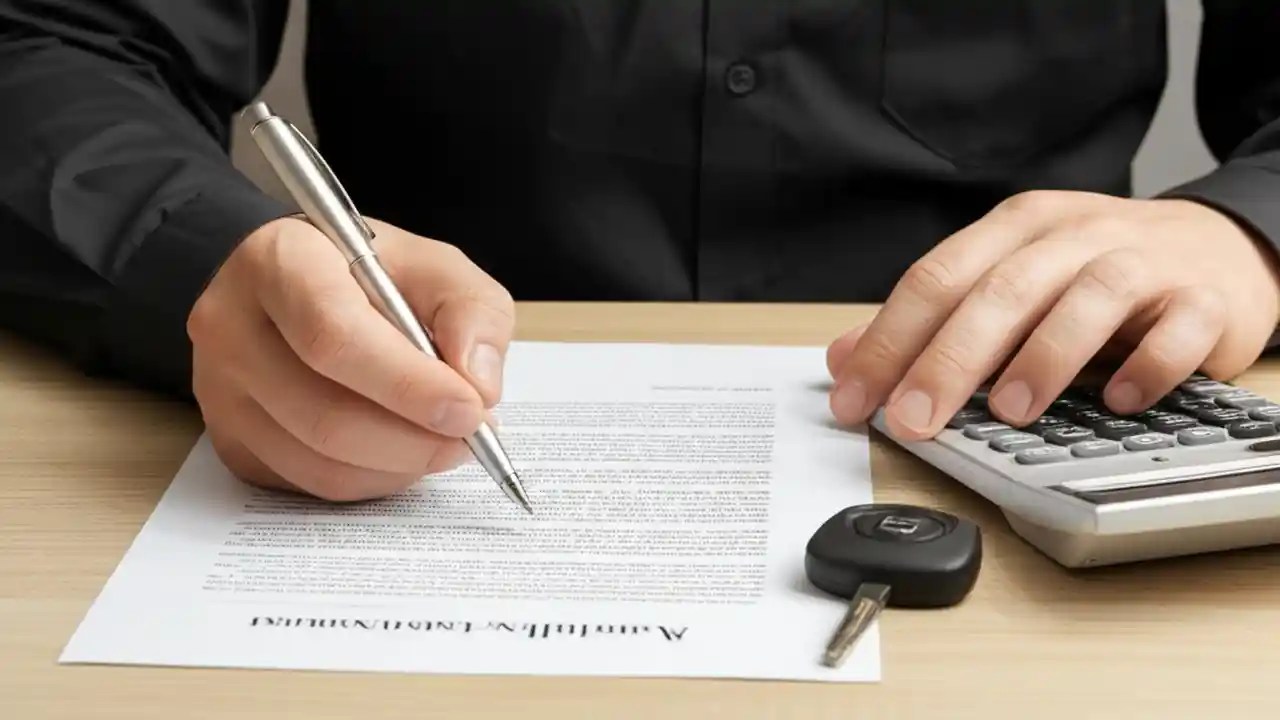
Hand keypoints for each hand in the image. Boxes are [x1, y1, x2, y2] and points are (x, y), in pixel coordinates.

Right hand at [188, 217, 513, 500]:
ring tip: (445, 441)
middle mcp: (231, 328)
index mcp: (280, 263)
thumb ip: (469, 310)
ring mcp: (220, 392)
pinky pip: (309, 484)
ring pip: (318, 462)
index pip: (335, 338)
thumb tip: (479, 386)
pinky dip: (372, 480)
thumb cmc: (363, 273)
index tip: (470, 410)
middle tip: (472, 436)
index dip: (409, 386)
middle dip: (416, 440)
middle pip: (325, 416)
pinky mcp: (230, 441)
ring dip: (400, 466)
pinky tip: (400, 451)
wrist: (289, 285)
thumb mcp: (430, 264)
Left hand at [826, 191, 1279, 438]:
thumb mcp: (1005, 281)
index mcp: (1014, 230)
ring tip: (1008, 411)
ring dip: (1044, 356)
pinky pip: (1176, 329)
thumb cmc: (1092, 274)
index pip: (936, 280)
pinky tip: (1117, 401)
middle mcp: (1073, 236)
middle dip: (949, 358)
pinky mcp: (1202, 297)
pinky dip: (1147, 365)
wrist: (1216, 248)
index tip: (855, 399)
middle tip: (916, 418)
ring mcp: (1143, 261)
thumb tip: (845, 359)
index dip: (888, 341)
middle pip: (1001, 290)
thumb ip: (928, 322)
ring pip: (1088, 298)